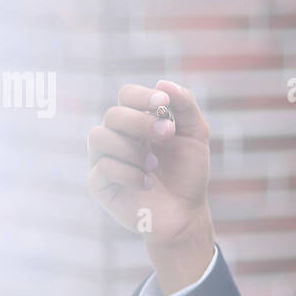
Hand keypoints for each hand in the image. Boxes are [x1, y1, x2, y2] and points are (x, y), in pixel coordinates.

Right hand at [86, 80, 214, 291]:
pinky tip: (146, 183)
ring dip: (132, 148)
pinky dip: (128, 172)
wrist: (186, 213)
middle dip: (141, 121)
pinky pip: (101, 168)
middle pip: (113, 114)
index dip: (142, 96)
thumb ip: (186, 106)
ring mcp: (104, 159)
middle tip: (167, 134)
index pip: (126, 95)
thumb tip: (163, 82)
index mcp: (137, 122)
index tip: (163, 103)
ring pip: (98, 136)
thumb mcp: (196, 135)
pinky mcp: (99, 185)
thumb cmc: (188, 174)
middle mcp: (117, 137)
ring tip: (153, 164)